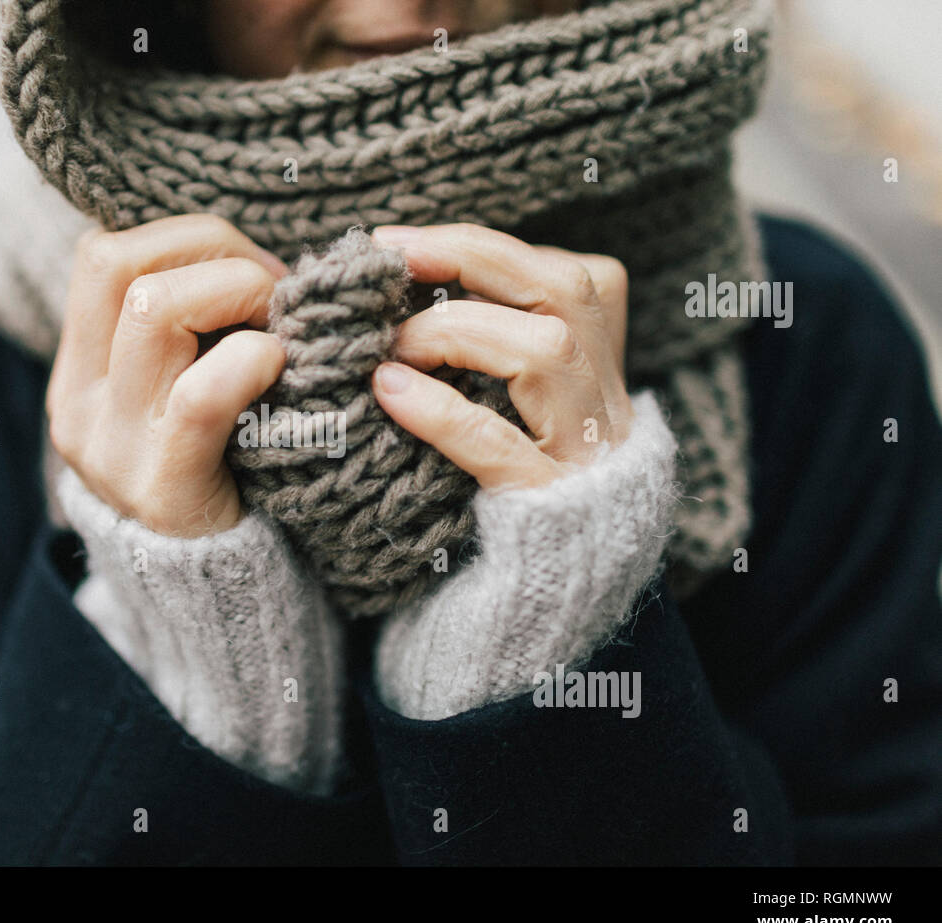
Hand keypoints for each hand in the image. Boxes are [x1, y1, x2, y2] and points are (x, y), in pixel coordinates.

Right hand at [47, 214, 288, 536]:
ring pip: (151, 309)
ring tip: (277, 327)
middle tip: (273, 288)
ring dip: (237, 292)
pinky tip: (278, 367)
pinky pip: (201, 392)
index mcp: (78, 371)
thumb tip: (249, 253)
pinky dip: (250, 359)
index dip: (183, 239)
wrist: (211, 591)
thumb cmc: (217, 470)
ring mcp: (112, 445)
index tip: (247, 267)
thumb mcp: (176, 394)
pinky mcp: (162, 484)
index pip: (101, 254)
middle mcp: (79, 402)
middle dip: (214, 251)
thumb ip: (189, 332)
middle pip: (119, 264)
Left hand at [370, 223, 634, 490]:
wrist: (543, 608)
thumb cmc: (505, 493)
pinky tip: (389, 394)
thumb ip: (489, 350)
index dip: (483, 246)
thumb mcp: (515, 414)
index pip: (567, 274)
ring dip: (455, 332)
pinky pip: (499, 447)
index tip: (401, 241)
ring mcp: (585, 458)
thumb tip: (407, 284)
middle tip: (391, 256)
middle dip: (473, 258)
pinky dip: (441, 412)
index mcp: (601, 373)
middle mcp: (606, 406)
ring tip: (388, 348)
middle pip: (566, 291)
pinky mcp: (548, 512)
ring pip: (547, 353)